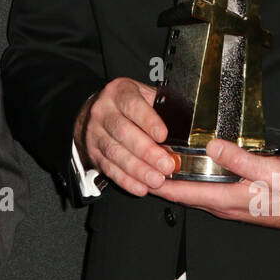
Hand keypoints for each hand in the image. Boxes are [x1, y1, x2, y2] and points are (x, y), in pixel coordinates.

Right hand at [74, 78, 176, 195]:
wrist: (94, 111)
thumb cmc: (126, 105)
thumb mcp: (143, 95)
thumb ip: (161, 107)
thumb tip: (186, 125)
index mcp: (119, 93)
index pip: (133, 105)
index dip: (148, 121)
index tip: (163, 135)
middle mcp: (103, 112)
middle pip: (123, 132)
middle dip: (147, 151)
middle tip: (167, 165)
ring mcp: (95, 133)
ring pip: (115, 153)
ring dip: (138, 169)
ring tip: (157, 179)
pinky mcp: (92, 153)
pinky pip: (109, 168)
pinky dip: (125, 180)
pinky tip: (140, 187)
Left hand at [150, 138, 279, 232]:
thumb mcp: (272, 170)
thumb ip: (240, 159)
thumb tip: (212, 146)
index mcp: (227, 199)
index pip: (182, 193)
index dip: (158, 183)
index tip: (139, 169)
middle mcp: (224, 206)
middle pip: (184, 194)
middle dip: (162, 180)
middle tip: (143, 160)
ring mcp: (232, 205)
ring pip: (195, 193)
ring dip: (177, 180)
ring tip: (159, 161)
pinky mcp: (240, 200)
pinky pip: (209, 191)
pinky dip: (194, 180)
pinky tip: (192, 166)